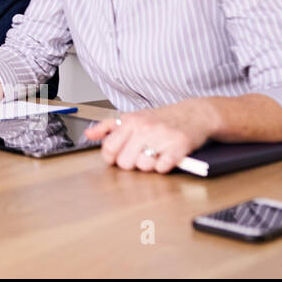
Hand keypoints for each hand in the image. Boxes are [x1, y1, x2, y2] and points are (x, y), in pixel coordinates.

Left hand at [83, 99, 216, 172]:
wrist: (193, 114)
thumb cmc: (160, 118)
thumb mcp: (132, 117)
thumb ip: (108, 126)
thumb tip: (88, 134)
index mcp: (130, 121)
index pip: (109, 147)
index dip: (110, 158)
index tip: (116, 158)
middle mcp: (144, 128)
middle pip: (125, 161)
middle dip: (131, 163)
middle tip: (139, 156)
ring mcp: (162, 137)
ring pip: (143, 166)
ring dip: (149, 166)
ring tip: (154, 156)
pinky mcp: (179, 146)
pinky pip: (163, 167)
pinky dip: (164, 166)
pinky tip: (165, 159)